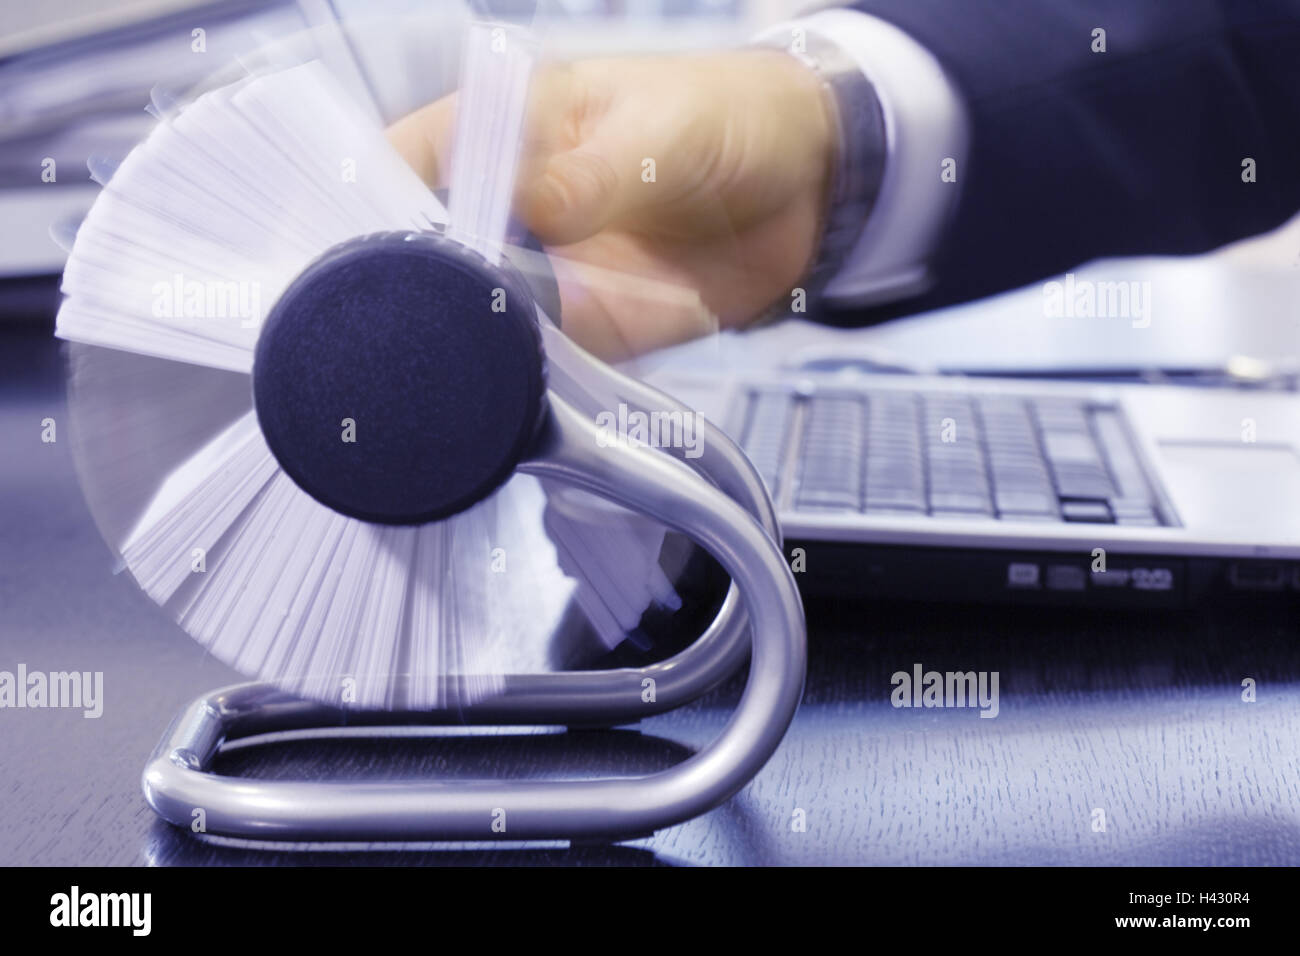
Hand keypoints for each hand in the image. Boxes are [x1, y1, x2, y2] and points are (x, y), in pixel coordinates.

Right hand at [387, 49, 835, 359]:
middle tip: (420, 332)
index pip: (406, 168)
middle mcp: (509, 209)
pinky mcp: (592, 328)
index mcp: (502, 131)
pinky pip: (551, 365)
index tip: (366, 262)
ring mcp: (546, 275)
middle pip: (430, 262)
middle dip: (419, 300)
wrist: (807, 180)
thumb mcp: (663, 127)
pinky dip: (539, 383)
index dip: (374, 213)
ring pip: (483, 323)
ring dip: (478, 350)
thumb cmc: (726, 115)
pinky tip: (530, 394)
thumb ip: (598, 170)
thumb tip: (537, 210)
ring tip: (473, 370)